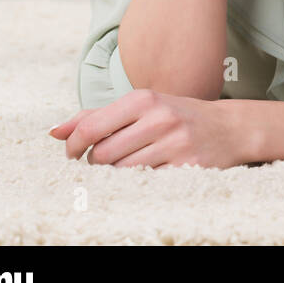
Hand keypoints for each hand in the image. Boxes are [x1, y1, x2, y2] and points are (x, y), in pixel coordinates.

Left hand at [50, 90, 244, 168]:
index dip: (72, 148)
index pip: (90, 129)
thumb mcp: (140, 106)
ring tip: (127, 166)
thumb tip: (54, 132)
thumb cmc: (176, 116)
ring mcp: (175, 144)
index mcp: (143, 99)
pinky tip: (147, 172)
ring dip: (116, 176)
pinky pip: (145, 184)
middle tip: (103, 163)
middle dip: (95, 165)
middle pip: (101, 156)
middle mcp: (159, 118)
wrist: (229, 128)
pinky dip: (139, 182)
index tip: (71, 156)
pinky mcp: (187, 166)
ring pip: (121, 173)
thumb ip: (96, 116)